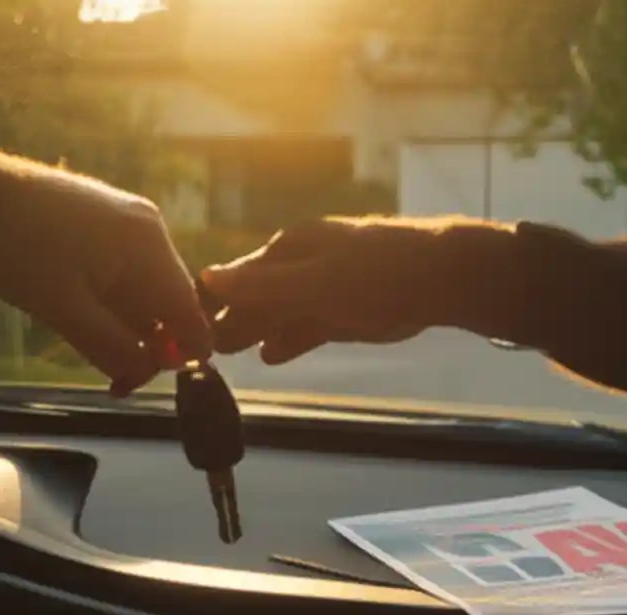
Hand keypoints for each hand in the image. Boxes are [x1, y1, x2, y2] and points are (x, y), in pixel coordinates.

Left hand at [0, 169, 210, 394]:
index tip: (152, 382)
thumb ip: (112, 347)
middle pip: (168, 300)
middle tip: (113, 380)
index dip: (182, 353)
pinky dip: (112, 300)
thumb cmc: (16, 250)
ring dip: (126, 324)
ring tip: (87, 343)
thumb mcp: (64, 310)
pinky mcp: (106, 218)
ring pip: (145, 288)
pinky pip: (125, 270)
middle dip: (147, 343)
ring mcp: (127, 219)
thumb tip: (146, 374)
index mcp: (148, 245)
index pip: (189, 311)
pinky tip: (81, 312)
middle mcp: (148, 227)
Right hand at [199, 217, 529, 363]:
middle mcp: (302, 265)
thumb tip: (207, 277)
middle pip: (256, 296)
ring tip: (226, 353)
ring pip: (279, 314)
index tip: (184, 322)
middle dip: (229, 319)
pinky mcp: (344, 312)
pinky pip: (306, 327)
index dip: (211, 300)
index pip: (238, 276)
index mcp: (290, 248)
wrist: (442, 280)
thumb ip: (263, 285)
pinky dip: (288, 339)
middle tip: (198, 347)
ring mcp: (324, 288)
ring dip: (254, 332)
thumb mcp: (315, 281)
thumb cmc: (377, 272)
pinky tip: (271, 354)